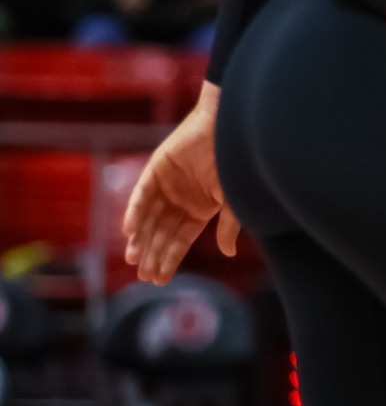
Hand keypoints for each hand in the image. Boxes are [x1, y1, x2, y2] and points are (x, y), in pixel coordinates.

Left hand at [123, 82, 239, 284]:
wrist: (229, 126)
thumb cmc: (236, 161)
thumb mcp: (234, 199)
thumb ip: (229, 225)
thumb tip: (227, 253)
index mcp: (199, 209)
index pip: (180, 239)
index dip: (170, 258)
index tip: (160, 279)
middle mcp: (180, 200)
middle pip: (161, 232)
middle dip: (153, 253)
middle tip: (144, 275)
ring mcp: (166, 185)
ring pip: (147, 218)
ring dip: (140, 238)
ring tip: (134, 258)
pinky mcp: (155, 169)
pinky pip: (140, 195)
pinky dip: (134, 211)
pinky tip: (130, 230)